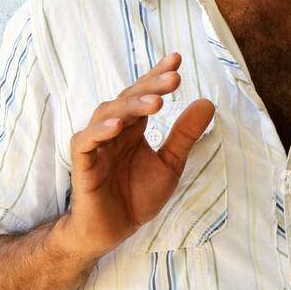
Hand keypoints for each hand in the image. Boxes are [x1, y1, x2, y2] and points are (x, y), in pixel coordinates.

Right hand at [60, 52, 214, 259]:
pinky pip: (85, 141)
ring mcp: (96, 145)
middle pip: (128, 98)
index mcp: (134, 128)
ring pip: (107, 113)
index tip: (177, 58)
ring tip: (156, 103)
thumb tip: (208, 102)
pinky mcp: (82, 164)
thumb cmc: (138, 196)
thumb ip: (185, 135)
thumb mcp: (170, 164)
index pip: (144, 94)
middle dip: (150, 86)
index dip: (157, 75)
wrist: (114, 231)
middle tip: (174, 78)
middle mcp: (114, 130)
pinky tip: (119, 125)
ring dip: (131, 106)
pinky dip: (99, 131)